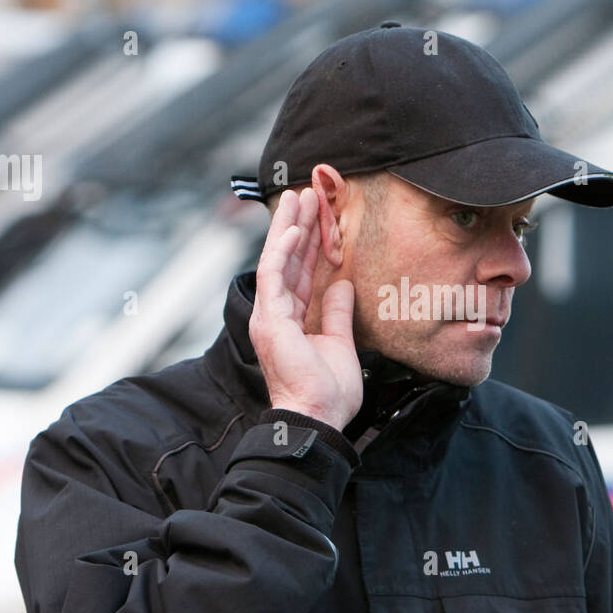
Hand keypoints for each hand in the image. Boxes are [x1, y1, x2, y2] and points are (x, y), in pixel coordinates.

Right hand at [248, 187, 362, 431]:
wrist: (318, 417)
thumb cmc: (327, 392)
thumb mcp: (340, 344)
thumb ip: (337, 313)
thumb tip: (343, 284)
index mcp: (291, 319)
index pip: (299, 272)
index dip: (309, 243)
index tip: (319, 215)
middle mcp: (276, 313)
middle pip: (287, 260)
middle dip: (297, 226)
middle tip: (307, 195)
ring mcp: (270, 315)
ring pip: (278, 260)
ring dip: (289, 228)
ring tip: (299, 199)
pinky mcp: (270, 319)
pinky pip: (274, 276)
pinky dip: (283, 251)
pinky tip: (296, 229)